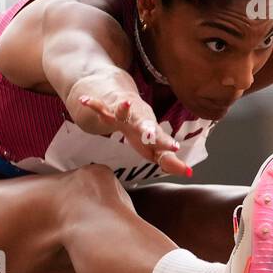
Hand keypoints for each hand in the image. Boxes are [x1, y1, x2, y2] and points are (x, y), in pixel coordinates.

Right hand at [75, 88, 189, 176]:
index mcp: (152, 131)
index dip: (167, 144)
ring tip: (126, 103)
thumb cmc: (143, 131)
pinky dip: (92, 104)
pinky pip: (99, 108)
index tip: (175, 148)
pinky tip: (84, 100)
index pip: (161, 139)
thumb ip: (170, 161)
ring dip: (124, 107)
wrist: (127, 104)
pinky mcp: (108, 111)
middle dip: (147, 129)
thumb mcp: (156, 147)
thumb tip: (189, 172)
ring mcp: (124, 115)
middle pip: (144, 125)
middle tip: (151, 133)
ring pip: (123, 111)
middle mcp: (140, 121)